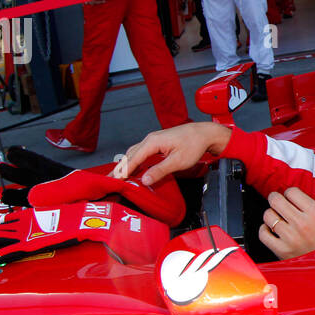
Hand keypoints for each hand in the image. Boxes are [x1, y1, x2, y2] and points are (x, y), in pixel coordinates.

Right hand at [118, 122, 232, 185]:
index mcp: (153, 142)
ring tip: (118, 177)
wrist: (204, 133)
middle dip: (120, 168)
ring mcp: (153, 140)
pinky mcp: (157, 143)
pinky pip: (141, 152)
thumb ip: (160, 171)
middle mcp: (150, 139)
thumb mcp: (178, 161)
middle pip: (130, 155)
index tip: (114, 181)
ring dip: (126, 164)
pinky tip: (133, 168)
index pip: (133, 159)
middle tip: (109, 181)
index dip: (123, 171)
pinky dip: (134, 160)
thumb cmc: (194, 145)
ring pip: (134, 153)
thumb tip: (144, 180)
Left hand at [258, 187, 314, 258]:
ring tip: (276, 218)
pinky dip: (264, 230)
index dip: (289, 193)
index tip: (290, 197)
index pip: (291, 192)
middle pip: (276, 200)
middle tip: (277, 201)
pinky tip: (271, 231)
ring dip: (271, 215)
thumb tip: (294, 198)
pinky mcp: (282, 250)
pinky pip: (263, 234)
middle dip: (275, 199)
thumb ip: (312, 208)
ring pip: (268, 215)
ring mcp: (290, 237)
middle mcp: (302, 223)